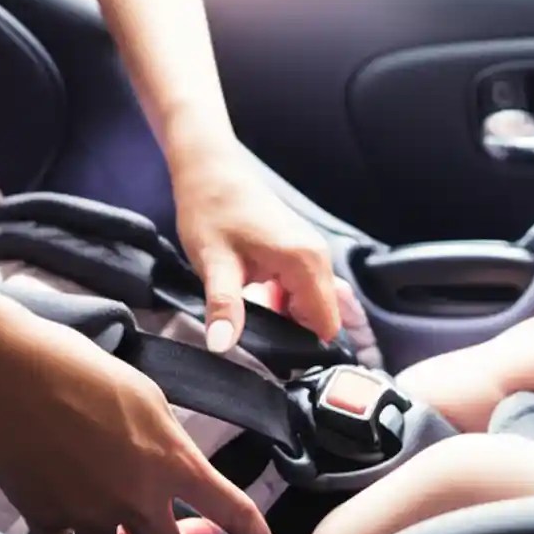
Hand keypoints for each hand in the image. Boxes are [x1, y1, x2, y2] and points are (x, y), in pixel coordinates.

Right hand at [0, 312, 271, 533]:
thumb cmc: (76, 367)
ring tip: (87, 484)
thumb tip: (167, 470)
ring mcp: (89, 513)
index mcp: (170, 459)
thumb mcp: (144, 394)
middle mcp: (135, 496)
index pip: (227, 508)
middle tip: (146, 521)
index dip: (248, 531)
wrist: (4, 370)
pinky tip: (54, 486)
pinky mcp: (45, 517)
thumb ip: (165, 440)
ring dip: (106, 526)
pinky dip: (63, 520)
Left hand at [171, 133, 340, 351]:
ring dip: (284, 320)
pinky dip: (281, 303)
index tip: (274, 364)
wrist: (208, 168)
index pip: (325, 324)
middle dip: (292, 337)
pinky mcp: (298, 250)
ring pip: (309, 304)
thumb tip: (222, 346)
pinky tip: (251, 305)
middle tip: (255, 348)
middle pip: (320, 317)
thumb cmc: (211, 208)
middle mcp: (317, 257)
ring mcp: (310, 252)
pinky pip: (300, 289)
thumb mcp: (213, 261)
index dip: (303, 350)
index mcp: (305, 261)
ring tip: (249, 326)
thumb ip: (224, 306)